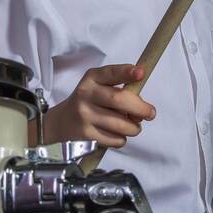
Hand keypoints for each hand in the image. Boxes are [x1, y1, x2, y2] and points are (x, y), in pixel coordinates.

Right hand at [41, 64, 155, 147]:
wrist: (62, 123)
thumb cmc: (90, 102)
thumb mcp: (99, 88)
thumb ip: (121, 91)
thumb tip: (144, 109)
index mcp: (92, 79)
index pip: (110, 73)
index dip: (126, 73)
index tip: (141, 73)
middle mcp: (86, 95)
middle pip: (119, 100)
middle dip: (141, 109)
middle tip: (150, 113)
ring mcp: (84, 116)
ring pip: (121, 124)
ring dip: (134, 128)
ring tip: (131, 126)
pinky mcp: (86, 135)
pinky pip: (115, 139)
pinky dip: (121, 139)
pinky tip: (114, 134)